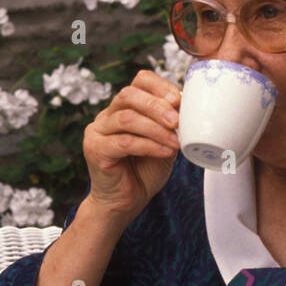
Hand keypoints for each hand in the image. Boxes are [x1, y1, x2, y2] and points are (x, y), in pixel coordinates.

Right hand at [82, 69, 181, 220]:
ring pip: (127, 118)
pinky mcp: (95, 150)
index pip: (139, 81)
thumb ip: (171, 126)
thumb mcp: (164, 143)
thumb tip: (190, 110)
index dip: (159, 86)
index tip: (178, 99)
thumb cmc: (143, 172)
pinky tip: (164, 152)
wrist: (125, 203)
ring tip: (175, 141)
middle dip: (157, 106)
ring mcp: (97, 132)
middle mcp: (106, 116)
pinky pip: (124, 142)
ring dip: (155, 128)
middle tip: (177, 121)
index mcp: (123, 108)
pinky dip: (148, 145)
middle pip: (129, 95)